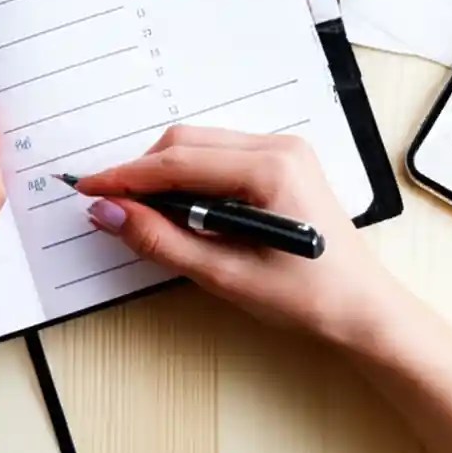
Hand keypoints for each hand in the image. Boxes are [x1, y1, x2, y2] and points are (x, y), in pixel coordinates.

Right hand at [75, 126, 398, 347]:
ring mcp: (282, 150)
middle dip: (142, 173)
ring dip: (164, 175)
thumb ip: (161, 240)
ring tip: (144, 214)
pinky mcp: (281, 161)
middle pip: (185, 143)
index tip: (89, 189)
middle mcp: (278, 147)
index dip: (126, 176)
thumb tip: (111, 213)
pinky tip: (181, 210)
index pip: (178, 163)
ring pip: (198, 145)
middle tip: (111, 207)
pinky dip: (189, 177)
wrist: (362, 308)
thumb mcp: (225, 276)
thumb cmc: (308, 297)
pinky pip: (218, 155)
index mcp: (270, 169)